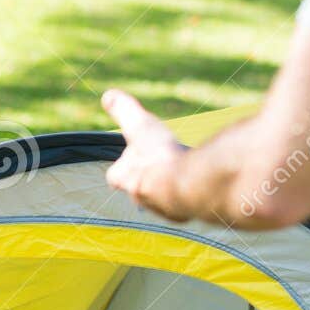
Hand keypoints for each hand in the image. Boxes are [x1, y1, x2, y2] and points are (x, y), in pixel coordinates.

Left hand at [102, 89, 188, 219]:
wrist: (189, 186)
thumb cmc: (161, 157)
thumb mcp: (141, 126)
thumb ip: (125, 111)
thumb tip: (108, 94)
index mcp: (126, 178)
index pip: (115, 175)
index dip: (123, 167)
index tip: (132, 160)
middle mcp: (141, 198)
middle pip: (140, 189)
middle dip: (151, 179)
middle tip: (165, 164)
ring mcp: (162, 209)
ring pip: (162, 199)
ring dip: (171, 187)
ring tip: (185, 172)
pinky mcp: (183, 215)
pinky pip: (183, 206)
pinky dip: (189, 196)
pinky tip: (201, 185)